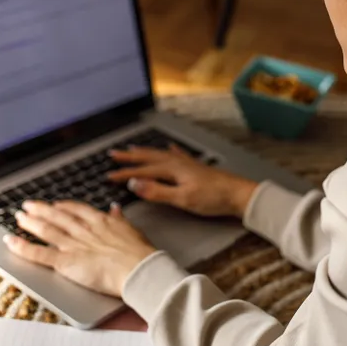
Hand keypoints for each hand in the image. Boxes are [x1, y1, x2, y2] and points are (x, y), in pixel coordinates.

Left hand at [5, 200, 156, 296]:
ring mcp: (72, 245)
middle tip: (28, 206)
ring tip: (19, 217)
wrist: (138, 269)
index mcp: (100, 221)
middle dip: (41, 211)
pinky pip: (39, 254)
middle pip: (57, 217)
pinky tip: (10, 241)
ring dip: (30, 223)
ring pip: (46, 230)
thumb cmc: (140, 254)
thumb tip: (116, 209)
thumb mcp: (132, 230)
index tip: (55, 205)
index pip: (76, 210)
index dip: (63, 207)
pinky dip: (23, 247)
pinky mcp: (65, 262)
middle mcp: (83, 230)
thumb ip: (120, 219)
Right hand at [107, 145, 258, 218]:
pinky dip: (170, 150)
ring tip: (132, 149)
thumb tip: (134, 184)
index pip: (142, 170)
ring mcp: (187, 164)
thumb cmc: (212, 198)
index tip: (108, 176)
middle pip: (148, 157)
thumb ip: (157, 192)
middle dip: (129, 157)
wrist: (238, 194)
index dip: (124, 174)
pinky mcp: (195, 168)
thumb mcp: (182, 199)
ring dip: (145, 152)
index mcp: (171, 169)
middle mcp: (177, 162)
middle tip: (113, 154)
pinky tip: (169, 147)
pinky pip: (177, 155)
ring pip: (160, 154)